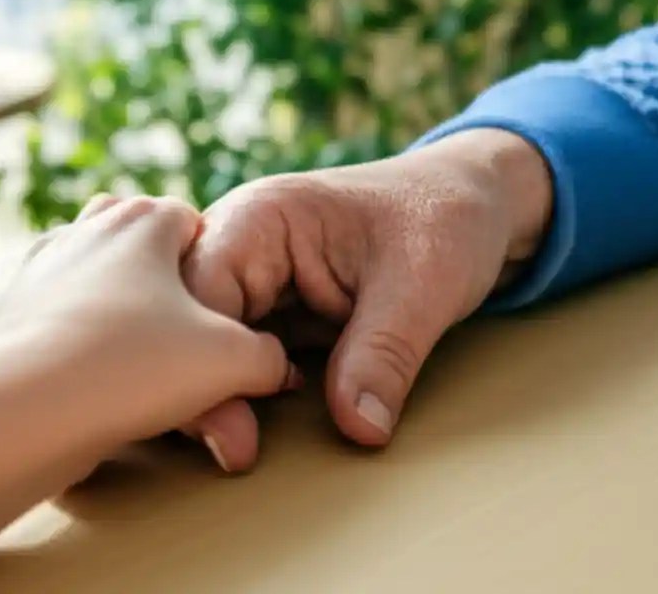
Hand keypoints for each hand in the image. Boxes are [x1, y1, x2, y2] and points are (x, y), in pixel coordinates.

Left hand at [0, 195, 298, 447]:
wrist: (10, 403)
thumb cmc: (128, 370)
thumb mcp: (227, 365)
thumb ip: (265, 361)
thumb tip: (278, 370)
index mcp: (141, 226)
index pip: (185, 222)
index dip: (204, 261)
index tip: (209, 308)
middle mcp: (74, 229)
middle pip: (118, 239)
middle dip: (139, 276)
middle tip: (156, 334)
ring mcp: (15, 263)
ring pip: (58, 274)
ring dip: (78, 308)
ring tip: (95, 368)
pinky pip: (1, 311)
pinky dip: (18, 336)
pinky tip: (33, 379)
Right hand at [182, 129, 553, 470]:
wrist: (473, 205)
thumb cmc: (444, 217)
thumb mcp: (423, 285)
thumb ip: (384, 354)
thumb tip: (359, 429)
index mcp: (260, 218)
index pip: (198, 293)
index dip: (204, 362)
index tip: (236, 432)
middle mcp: (237, 245)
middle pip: (184, 322)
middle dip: (198, 386)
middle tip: (236, 451)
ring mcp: (248, 280)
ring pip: (201, 344)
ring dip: (215, 393)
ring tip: (238, 446)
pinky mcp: (267, 311)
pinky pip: (233, 355)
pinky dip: (240, 391)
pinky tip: (253, 427)